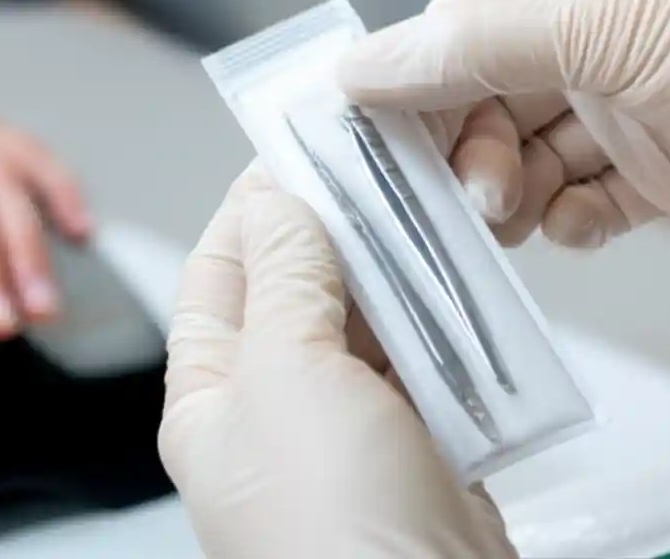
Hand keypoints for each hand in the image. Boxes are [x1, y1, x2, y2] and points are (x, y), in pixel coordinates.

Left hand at [159, 166, 513, 558]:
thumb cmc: (330, 524)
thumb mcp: (288, 373)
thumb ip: (284, 277)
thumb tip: (275, 200)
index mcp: (209, 396)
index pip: (219, 273)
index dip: (253, 206)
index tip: (297, 149)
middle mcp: (270, 412)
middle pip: (296, 292)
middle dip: (336, 232)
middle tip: (381, 169)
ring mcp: (344, 434)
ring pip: (366, 326)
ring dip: (396, 274)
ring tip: (426, 214)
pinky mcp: (415, 452)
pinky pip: (425, 369)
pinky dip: (443, 328)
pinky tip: (460, 289)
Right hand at [340, 0, 669, 248]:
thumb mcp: (607, 27)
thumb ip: (474, 51)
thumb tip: (362, 64)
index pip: (463, 17)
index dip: (418, 80)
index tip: (378, 138)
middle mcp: (602, 17)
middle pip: (488, 91)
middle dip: (470, 148)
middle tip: (470, 195)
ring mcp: (634, 92)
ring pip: (528, 150)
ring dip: (511, 191)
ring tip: (513, 216)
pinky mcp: (665, 164)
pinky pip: (586, 196)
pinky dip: (570, 219)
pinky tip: (579, 224)